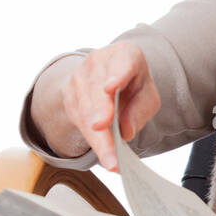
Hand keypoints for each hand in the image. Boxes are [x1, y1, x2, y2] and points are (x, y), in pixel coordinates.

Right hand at [57, 42, 159, 171]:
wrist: (109, 76)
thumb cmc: (133, 85)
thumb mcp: (147, 95)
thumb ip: (141, 110)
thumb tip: (125, 130)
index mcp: (125, 54)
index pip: (122, 63)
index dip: (116, 76)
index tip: (110, 89)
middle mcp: (99, 60)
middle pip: (99, 93)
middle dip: (102, 118)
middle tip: (109, 144)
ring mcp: (79, 74)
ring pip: (86, 110)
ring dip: (98, 138)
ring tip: (111, 161)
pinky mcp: (68, 91)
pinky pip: (78, 119)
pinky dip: (91, 139)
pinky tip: (104, 155)